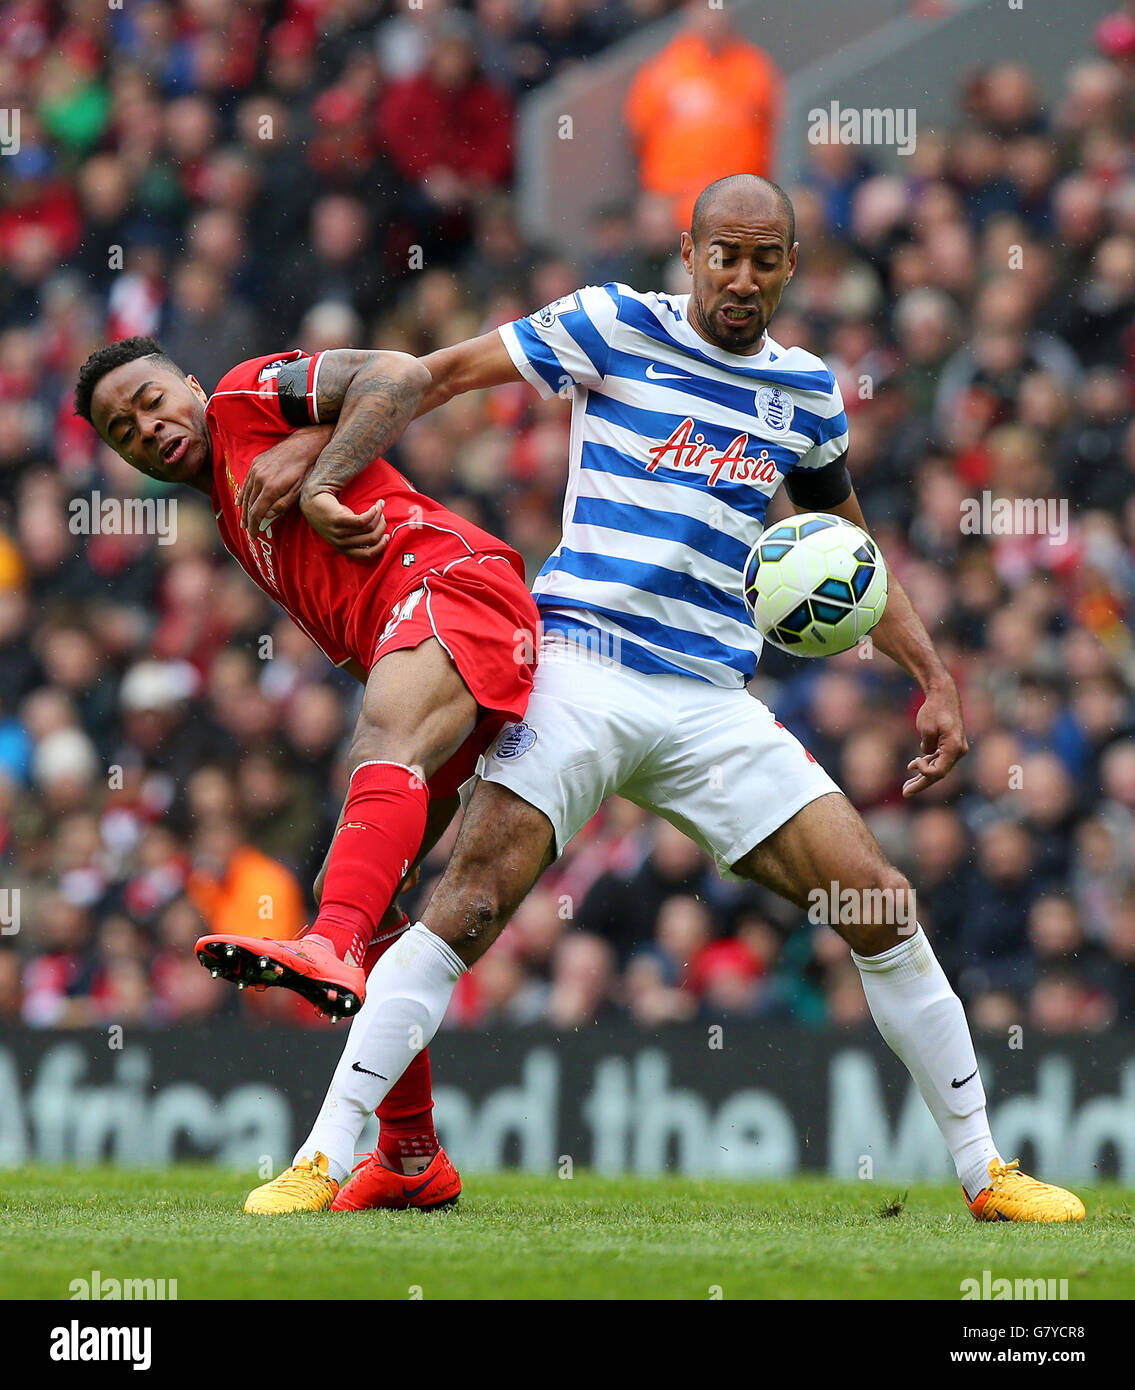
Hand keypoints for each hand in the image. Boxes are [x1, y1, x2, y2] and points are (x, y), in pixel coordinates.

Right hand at [239, 427, 330, 542]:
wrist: (303, 444)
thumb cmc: (306, 469)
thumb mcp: (299, 491)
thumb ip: (283, 505)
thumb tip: (268, 515)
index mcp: (271, 488)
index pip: (257, 513)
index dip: (254, 527)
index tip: (253, 536)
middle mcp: (260, 479)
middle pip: (249, 505)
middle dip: (248, 521)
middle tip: (248, 532)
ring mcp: (256, 470)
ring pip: (246, 494)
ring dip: (243, 509)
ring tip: (244, 521)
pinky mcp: (255, 463)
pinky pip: (246, 482)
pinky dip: (242, 494)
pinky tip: (239, 502)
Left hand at [300, 487, 387, 559]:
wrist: (313, 501)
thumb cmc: (332, 516)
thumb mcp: (344, 531)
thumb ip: (357, 537)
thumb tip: (380, 537)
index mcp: (344, 549)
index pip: (368, 555)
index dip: (381, 547)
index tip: (387, 536)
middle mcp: (341, 543)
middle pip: (371, 539)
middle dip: (382, 528)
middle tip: (383, 517)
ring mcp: (339, 532)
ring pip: (368, 528)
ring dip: (379, 516)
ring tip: (380, 508)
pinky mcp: (339, 520)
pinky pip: (363, 519)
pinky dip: (373, 512)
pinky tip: (376, 506)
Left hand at [904, 679, 968, 796]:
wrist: (943, 694)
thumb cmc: (935, 709)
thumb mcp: (926, 728)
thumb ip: (927, 746)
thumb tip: (925, 756)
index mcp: (955, 748)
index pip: (939, 771)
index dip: (924, 773)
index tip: (913, 762)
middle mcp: (959, 751)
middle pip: (939, 774)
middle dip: (921, 784)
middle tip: (904, 793)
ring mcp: (956, 749)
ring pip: (939, 768)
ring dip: (922, 776)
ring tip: (906, 786)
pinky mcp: (951, 745)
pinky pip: (939, 759)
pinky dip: (927, 763)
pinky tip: (912, 767)